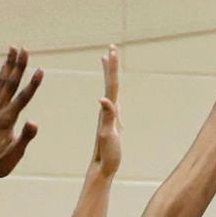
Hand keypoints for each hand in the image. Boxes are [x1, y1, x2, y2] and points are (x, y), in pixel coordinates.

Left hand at [0, 47, 42, 178]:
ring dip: (8, 65)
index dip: (32, 84)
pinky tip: (4, 70)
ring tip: (13, 49)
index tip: (40, 70)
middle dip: (18, 66)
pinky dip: (2, 76)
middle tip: (24, 48)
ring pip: (2, 82)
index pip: (22, 98)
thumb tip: (33, 122)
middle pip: (10, 84)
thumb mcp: (14, 154)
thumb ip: (24, 138)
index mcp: (6, 120)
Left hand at [92, 45, 121, 176]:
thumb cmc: (106, 154)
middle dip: (112, 65)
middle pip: (111, 83)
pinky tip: (109, 95)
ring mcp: (110, 117)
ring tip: (107, 61)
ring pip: (110, 91)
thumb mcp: (107, 133)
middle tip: (111, 48)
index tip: (111, 49)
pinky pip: (112, 106)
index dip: (112, 67)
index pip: (111, 83)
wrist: (103, 168)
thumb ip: (107, 116)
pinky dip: (111, 96)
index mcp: (107, 110)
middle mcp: (108, 110)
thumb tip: (103, 98)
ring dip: (109, 76)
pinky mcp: (112, 125)